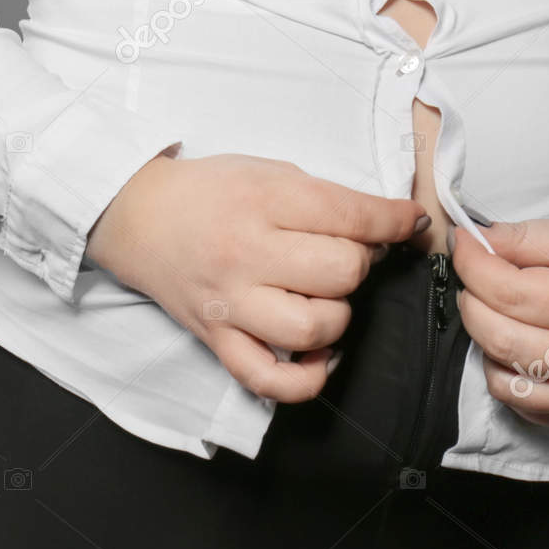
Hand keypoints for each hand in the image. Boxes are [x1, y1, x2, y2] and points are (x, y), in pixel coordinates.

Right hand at [86, 153, 429, 402]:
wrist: (138, 217)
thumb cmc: (209, 192)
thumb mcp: (268, 172)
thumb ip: (326, 199)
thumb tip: (389, 228)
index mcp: (263, 200)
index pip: (351, 217)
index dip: (395, 220)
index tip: (409, 221)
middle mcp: (246, 253)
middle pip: (341, 272)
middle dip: (360, 263)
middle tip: (344, 254)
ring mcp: (230, 301)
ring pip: (314, 325)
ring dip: (338, 314)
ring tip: (324, 297)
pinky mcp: (217, 338)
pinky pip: (268, 377)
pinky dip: (306, 376)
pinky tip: (321, 354)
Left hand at [452, 215, 548, 430]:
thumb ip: (526, 238)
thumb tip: (473, 244)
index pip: (512, 295)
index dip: (474, 267)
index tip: (463, 245)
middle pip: (501, 338)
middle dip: (471, 301)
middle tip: (477, 278)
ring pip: (504, 379)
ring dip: (484, 341)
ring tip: (500, 312)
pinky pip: (522, 404)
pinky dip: (504, 373)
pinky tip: (518, 344)